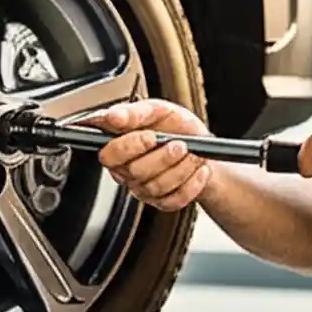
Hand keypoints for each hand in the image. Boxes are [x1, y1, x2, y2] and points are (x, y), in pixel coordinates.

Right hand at [79, 99, 212, 211]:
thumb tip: (113, 116)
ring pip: (157, 186)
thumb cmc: (175, 126)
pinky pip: (175, 199)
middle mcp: (127, 171)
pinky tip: (200, 170)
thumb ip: (134, 112)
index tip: (150, 136)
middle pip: (135, 172)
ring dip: (181, 168)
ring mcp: (144, 189)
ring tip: (192, 153)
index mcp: (119, 147)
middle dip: (162, 157)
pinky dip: (193, 183)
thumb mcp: (158, 110)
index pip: (109, 155)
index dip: (129, 147)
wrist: (201, 145)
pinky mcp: (163, 202)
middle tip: (179, 144)